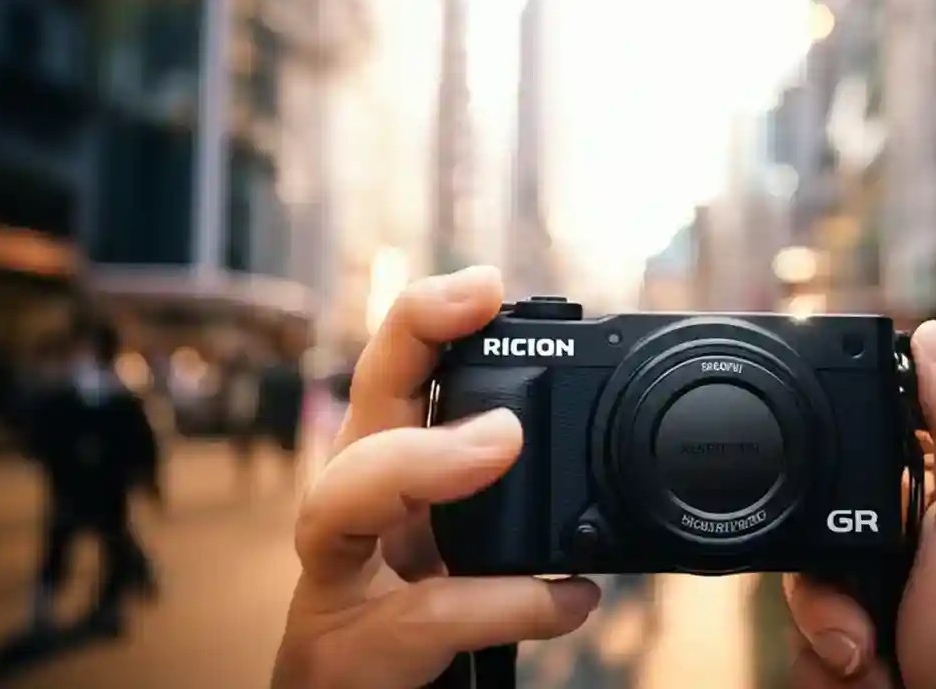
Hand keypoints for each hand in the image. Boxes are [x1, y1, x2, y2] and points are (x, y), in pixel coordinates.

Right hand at [272, 267, 600, 688]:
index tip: (485, 284)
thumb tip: (601, 509)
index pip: (393, 372)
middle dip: (409, 337)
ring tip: (503, 442)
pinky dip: (502, 603)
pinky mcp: (346, 654)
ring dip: (424, 462)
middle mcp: (349, 511)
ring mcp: (334, 580)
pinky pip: (422, 615)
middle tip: (478, 305)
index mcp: (385, 473)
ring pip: (343, 500)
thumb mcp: (458, 554)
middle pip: (357, 403)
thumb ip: (505, 518)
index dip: (425, 317)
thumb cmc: (409, 631)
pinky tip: (566, 599)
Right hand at [784, 321, 935, 688]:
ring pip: (798, 575)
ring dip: (826, 624)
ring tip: (870, 659)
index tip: (814, 452)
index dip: (839, 441)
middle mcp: (908, 538)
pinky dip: (821, 663)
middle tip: (866, 606)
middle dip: (828, 567)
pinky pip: (796, 631)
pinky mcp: (845, 643)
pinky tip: (866, 677)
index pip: (871, 434)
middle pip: (817, 506)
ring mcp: (874, 595)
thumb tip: (932, 333)